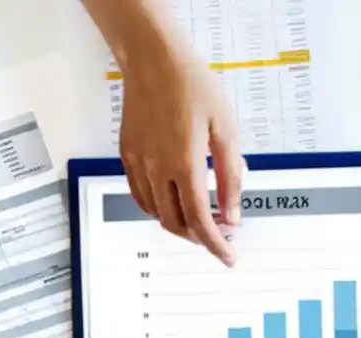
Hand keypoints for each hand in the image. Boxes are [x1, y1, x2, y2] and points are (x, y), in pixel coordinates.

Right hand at [118, 37, 243, 265]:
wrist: (155, 59)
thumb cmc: (193, 86)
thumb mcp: (225, 130)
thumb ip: (230, 176)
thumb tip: (232, 213)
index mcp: (185, 163)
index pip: (200, 220)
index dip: (215, 244)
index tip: (228, 257)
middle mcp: (158, 168)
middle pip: (176, 224)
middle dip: (198, 238)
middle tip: (218, 236)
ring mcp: (139, 163)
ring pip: (156, 213)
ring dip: (179, 224)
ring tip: (199, 218)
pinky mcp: (128, 154)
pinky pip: (140, 195)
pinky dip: (157, 208)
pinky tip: (172, 202)